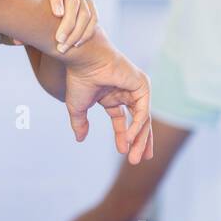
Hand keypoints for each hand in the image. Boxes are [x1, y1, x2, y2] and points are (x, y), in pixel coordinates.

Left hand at [12, 0, 96, 52]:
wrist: (52, 29)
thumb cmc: (36, 26)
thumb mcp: (29, 27)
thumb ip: (24, 32)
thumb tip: (16, 41)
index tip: (57, 14)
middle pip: (72, 1)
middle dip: (68, 22)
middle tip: (59, 40)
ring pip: (84, 12)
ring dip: (77, 31)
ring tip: (65, 46)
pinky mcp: (90, 7)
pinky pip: (93, 18)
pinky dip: (86, 32)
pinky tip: (76, 44)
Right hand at [62, 29, 152, 163]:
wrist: (84, 60)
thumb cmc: (79, 79)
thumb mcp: (78, 107)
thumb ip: (80, 124)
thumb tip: (80, 139)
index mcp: (111, 95)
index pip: (122, 120)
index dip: (123, 137)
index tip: (123, 153)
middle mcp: (126, 92)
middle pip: (137, 122)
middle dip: (139, 142)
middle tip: (138, 160)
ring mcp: (136, 89)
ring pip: (142, 119)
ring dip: (140, 139)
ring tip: (135, 157)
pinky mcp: (142, 86)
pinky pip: (142, 112)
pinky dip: (137, 127)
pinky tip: (129, 139)